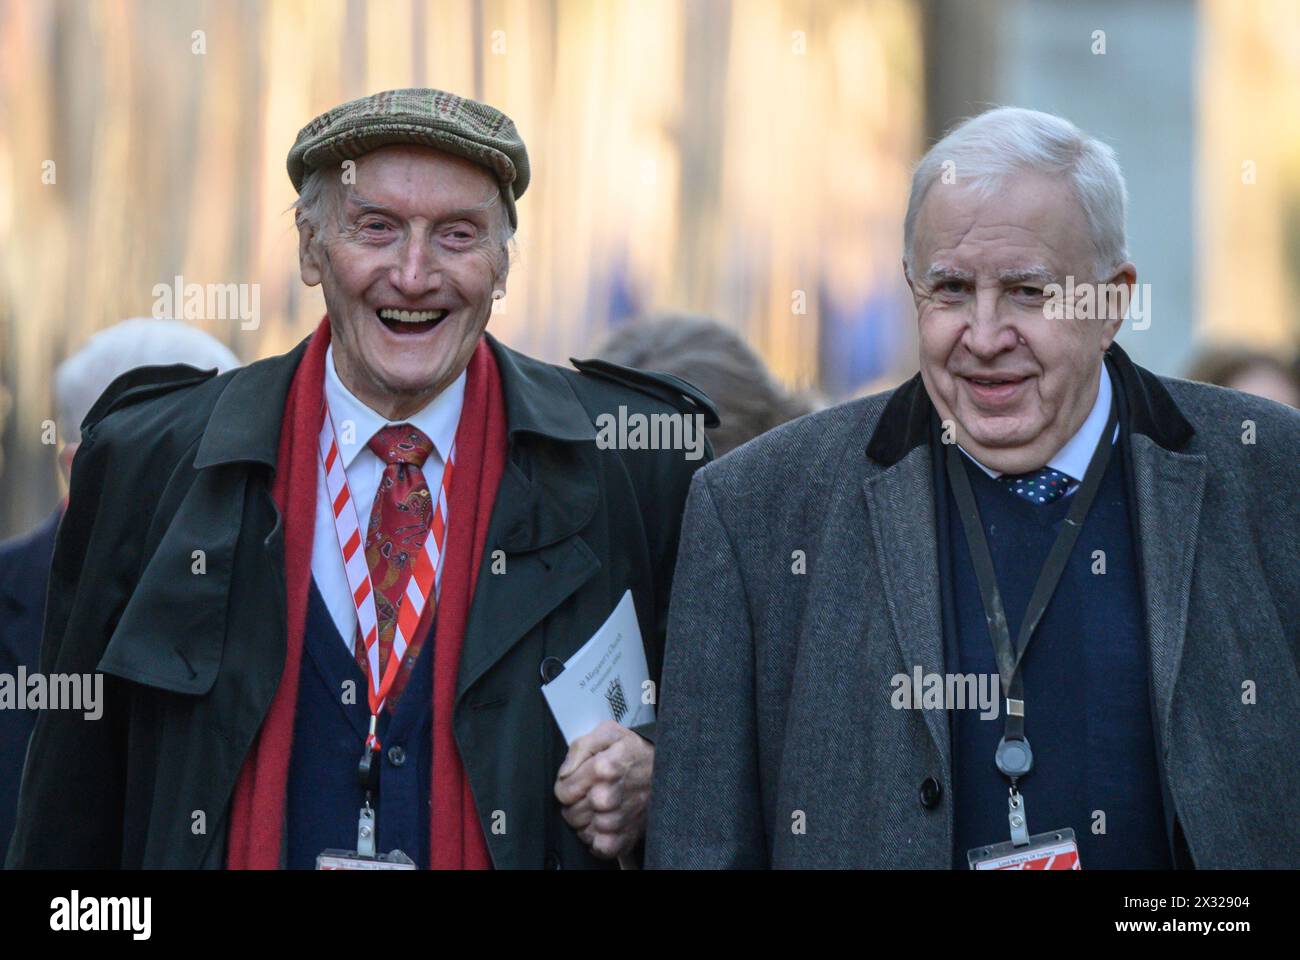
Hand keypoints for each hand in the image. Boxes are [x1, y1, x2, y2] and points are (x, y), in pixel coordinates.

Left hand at [553, 720, 653, 860]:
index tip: (580, 781)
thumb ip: (579, 747)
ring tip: (603, 806)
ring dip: (588, 821)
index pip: (562, 791)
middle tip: (593, 792)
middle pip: (570, 813)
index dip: (567, 786)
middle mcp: (607, 798)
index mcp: (602, 769)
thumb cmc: (634, 753)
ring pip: (582, 830)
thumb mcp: (608, 734)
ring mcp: (616, 821)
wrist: (665, 771)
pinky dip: (599, 837)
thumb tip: (564, 774)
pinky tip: (607, 822)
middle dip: (577, 804)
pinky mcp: (624, 838)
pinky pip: (597, 846)